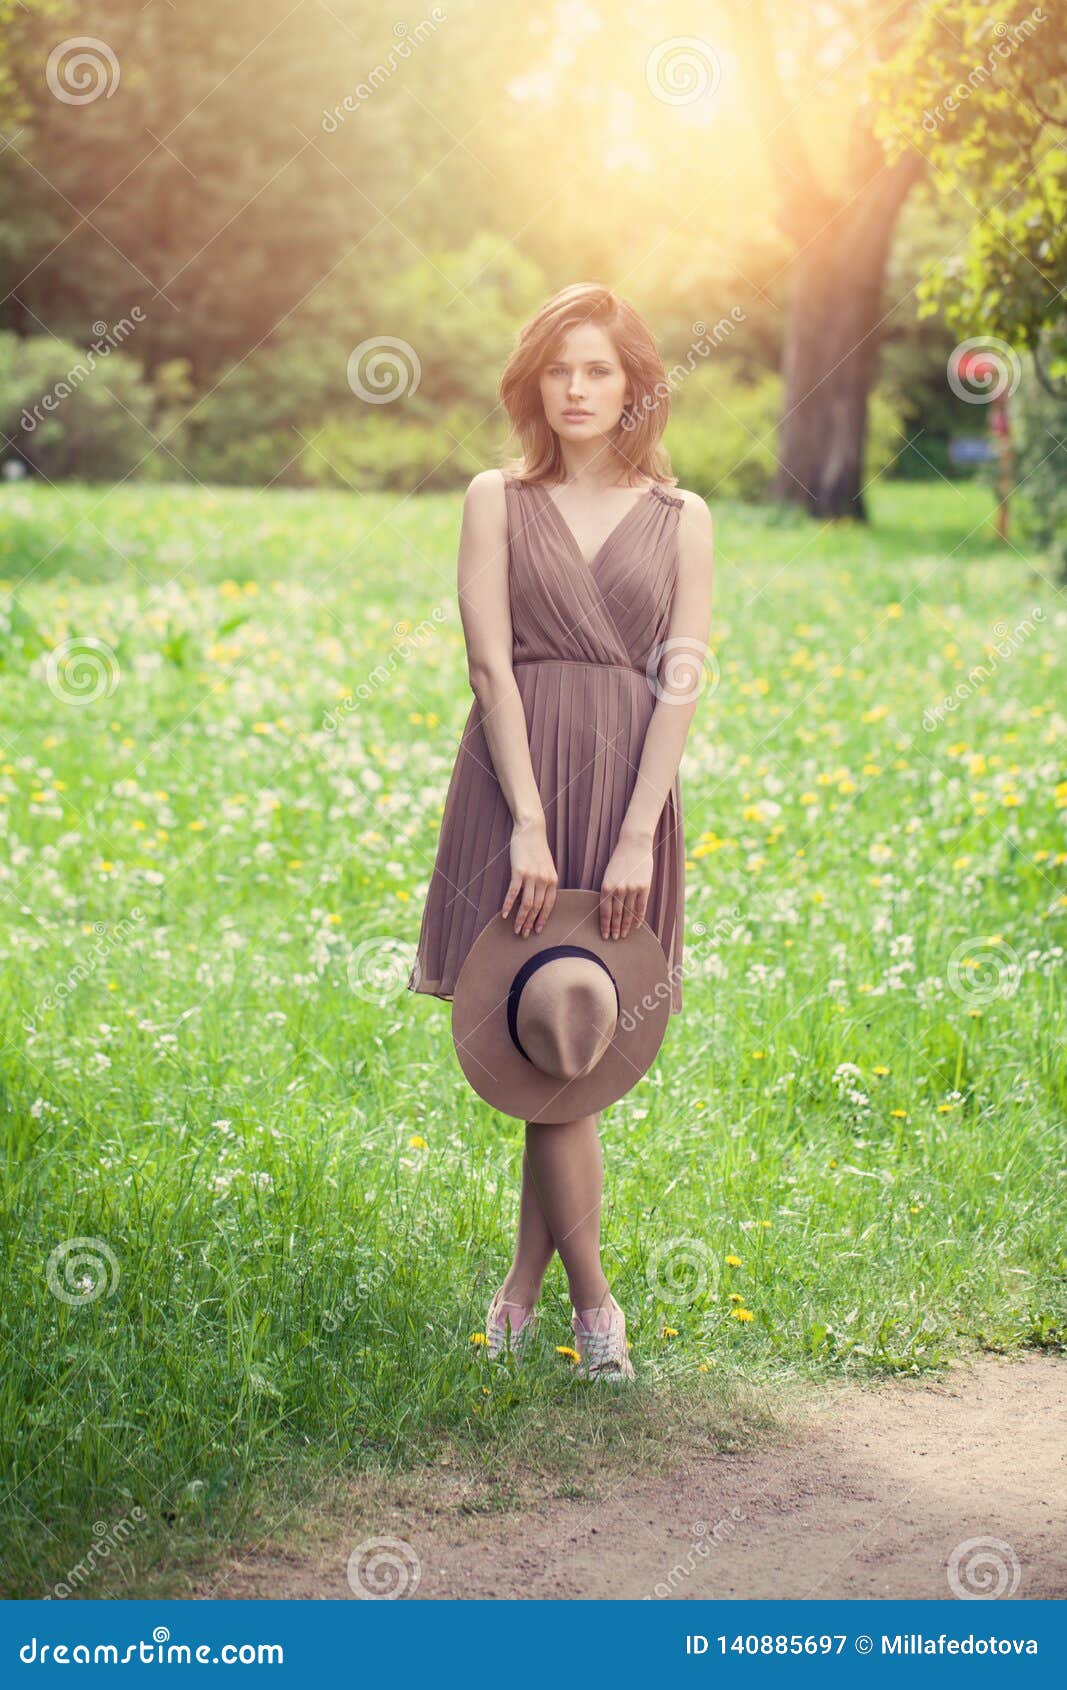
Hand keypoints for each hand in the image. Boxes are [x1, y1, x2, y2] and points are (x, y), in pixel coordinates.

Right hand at [502, 817, 557, 936]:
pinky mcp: (519, 871)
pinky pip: (513, 893)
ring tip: (515, 929)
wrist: (531, 830)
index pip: (549, 905)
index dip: (542, 919)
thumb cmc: (537, 848)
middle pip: (536, 908)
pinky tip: (504, 915)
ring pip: (526, 904)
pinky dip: (508, 905)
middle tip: (524, 935)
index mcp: (553, 880)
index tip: (538, 930)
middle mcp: (544, 880)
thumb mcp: (547, 866)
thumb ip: (545, 881)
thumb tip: (540, 898)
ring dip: (520, 919)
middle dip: (530, 924)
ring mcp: (532, 876)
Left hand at [598, 831, 652, 938]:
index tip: (605, 936)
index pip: (605, 912)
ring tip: (624, 935)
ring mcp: (632, 889)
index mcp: (606, 887)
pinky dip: (638, 919)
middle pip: (617, 915)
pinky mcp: (644, 887)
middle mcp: (618, 889)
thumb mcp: (608, 875)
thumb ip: (608, 892)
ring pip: (629, 913)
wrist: (634, 845)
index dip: (605, 926)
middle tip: (615, 939)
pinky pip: (641, 907)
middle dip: (615, 929)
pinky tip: (636, 926)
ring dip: (626, 926)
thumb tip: (609, 912)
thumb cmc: (619, 860)